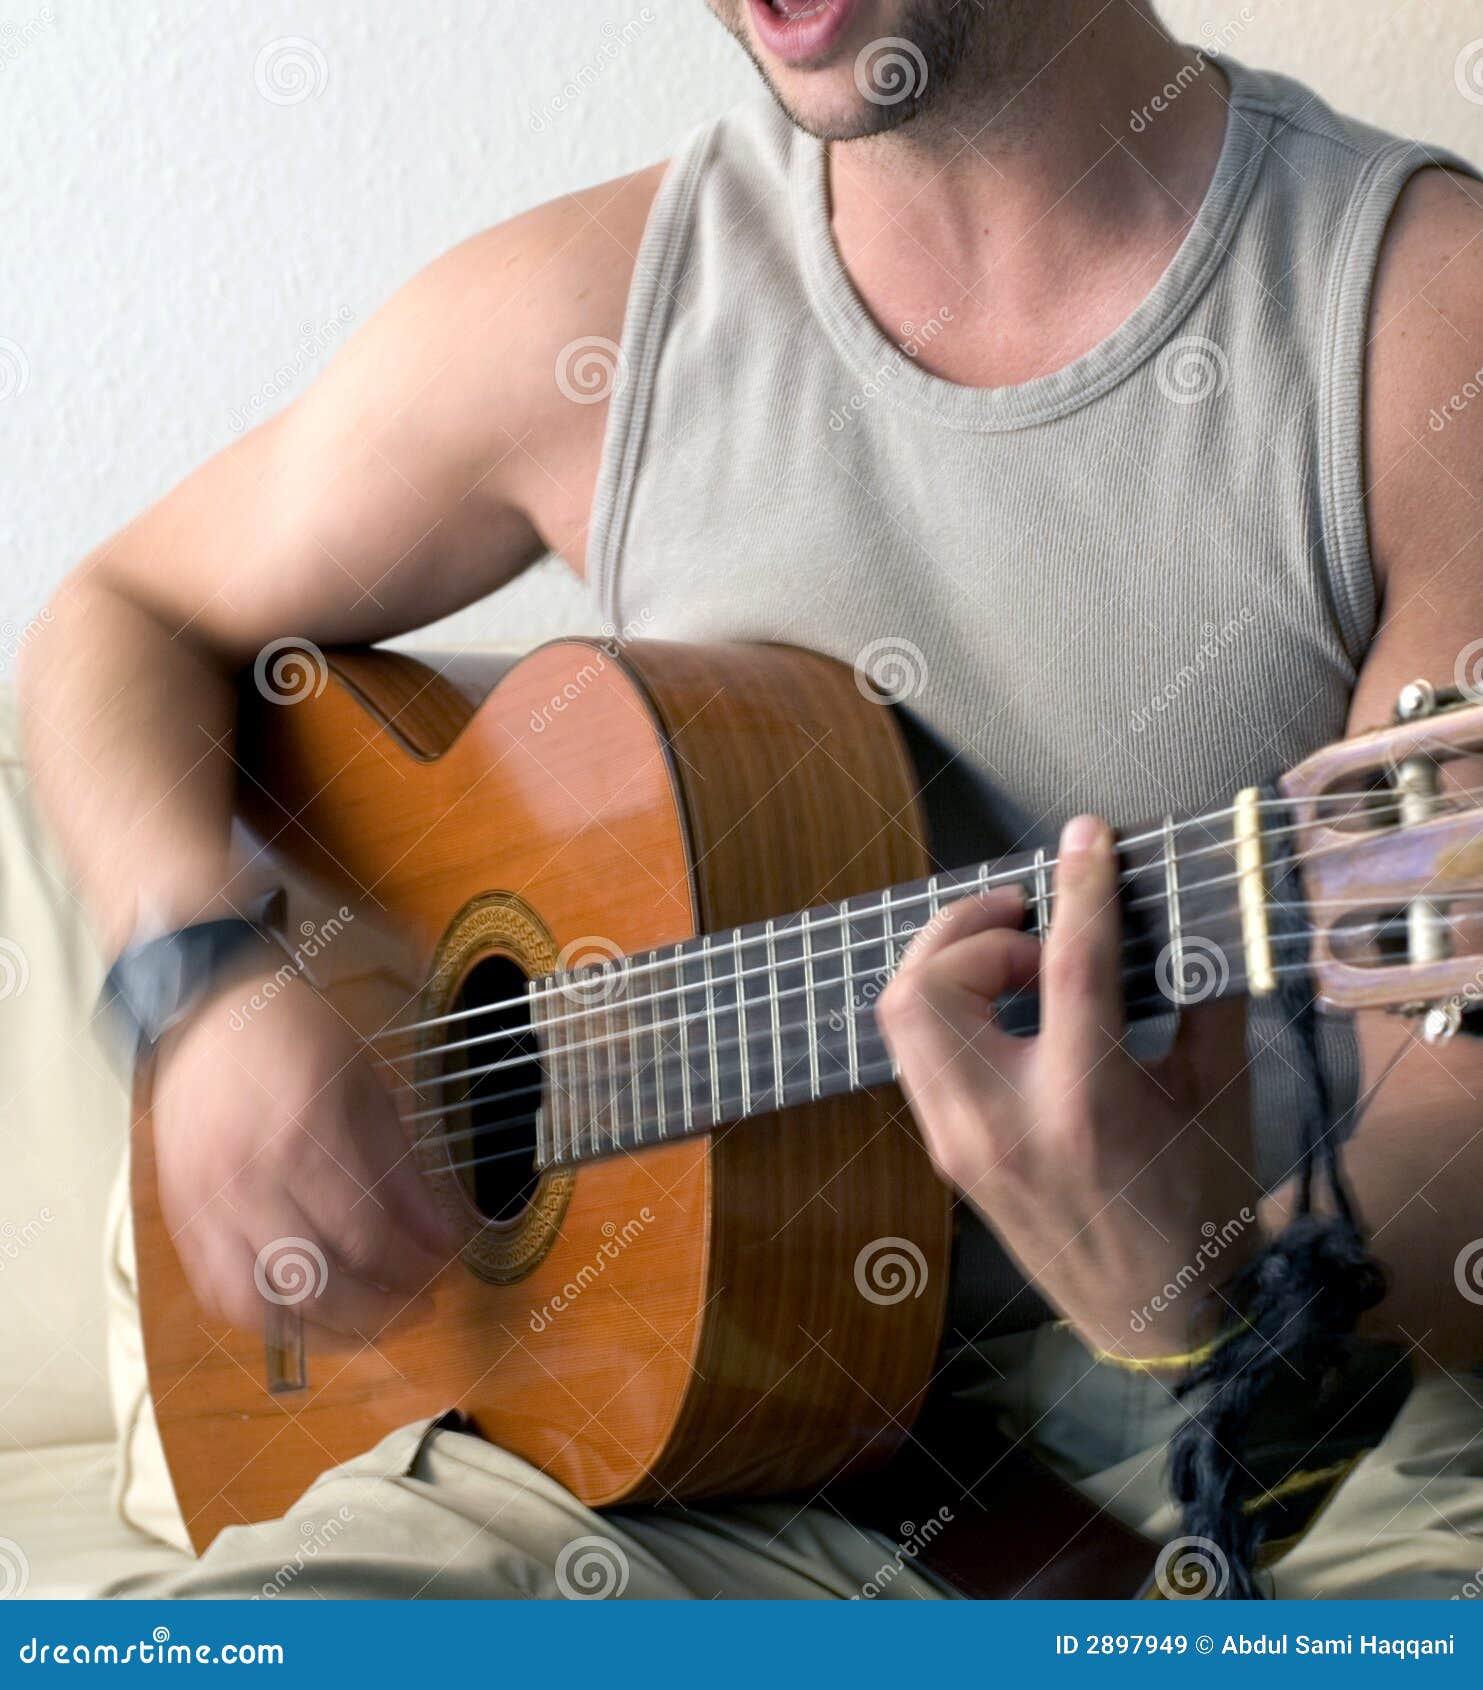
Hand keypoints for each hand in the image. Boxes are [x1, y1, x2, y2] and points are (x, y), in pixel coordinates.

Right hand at [150, 963, 459, 1337]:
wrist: (210, 1010)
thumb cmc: (299, 1039)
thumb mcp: (370, 1089)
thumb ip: (406, 1172)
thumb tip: (444, 1239)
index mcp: (307, 1139)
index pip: (368, 1236)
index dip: (414, 1267)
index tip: (447, 1268)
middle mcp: (251, 1181)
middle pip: (319, 1285)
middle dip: (382, 1312)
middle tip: (421, 1306)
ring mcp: (208, 1205)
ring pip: (262, 1307)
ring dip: (324, 1332)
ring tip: (369, 1324)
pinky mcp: (181, 1219)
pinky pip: (217, 1295)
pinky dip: (266, 1319)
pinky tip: (308, 1312)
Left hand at [877, 814, 1258, 1358]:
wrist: (1160, 1320)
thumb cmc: (1203, 1209)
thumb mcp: (1224, 1096)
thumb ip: (1202, 994)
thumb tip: (1183, 909)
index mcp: (1085, 1109)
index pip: (1066, 968)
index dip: (1079, 887)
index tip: (1086, 837)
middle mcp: (1001, 1126)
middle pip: (928, 989)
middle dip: (969, 930)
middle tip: (1030, 925)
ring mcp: (960, 1144)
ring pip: (902, 1019)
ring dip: (948, 965)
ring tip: (1017, 961)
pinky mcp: (946, 1154)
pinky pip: (915, 1053)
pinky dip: (947, 1008)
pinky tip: (1003, 1007)